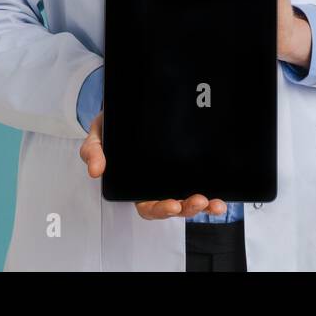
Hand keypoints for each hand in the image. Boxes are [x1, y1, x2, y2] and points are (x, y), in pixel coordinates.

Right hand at [79, 109, 227, 219]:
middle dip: (187, 209)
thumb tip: (94, 170)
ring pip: (189, 199)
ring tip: (214, 203)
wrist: (128, 105)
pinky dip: (213, 192)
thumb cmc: (114, 126)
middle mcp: (156, 186)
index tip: (173, 205)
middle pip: (173, 207)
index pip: (148, 206)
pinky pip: (201, 182)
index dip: (160, 209)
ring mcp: (174, 178)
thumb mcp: (99, 135)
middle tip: (198, 201)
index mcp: (134, 186)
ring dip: (203, 205)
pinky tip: (222, 195)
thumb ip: (93, 151)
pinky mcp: (188, 167)